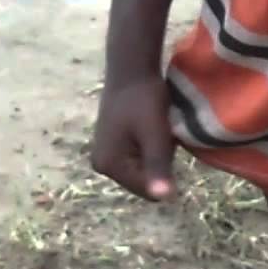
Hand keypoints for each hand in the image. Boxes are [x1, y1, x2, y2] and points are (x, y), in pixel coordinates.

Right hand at [90, 72, 176, 200]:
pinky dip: (150, 148)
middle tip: (161, 135)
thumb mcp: (155, 134)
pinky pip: (139, 158)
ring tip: (156, 130)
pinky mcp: (112, 146)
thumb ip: (158, 166)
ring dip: (156, 155)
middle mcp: (102, 165)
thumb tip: (164, 199)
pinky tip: (151, 128)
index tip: (165, 143)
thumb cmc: (145, 99)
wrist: (132, 69)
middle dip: (159, 165)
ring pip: (144, 170)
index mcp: (109, 166)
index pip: (148, 191)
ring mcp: (105, 155)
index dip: (165, 173)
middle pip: (144, 182)